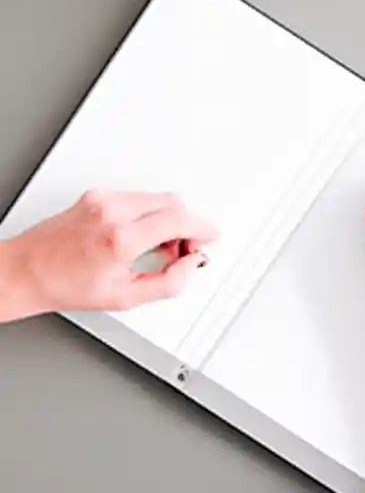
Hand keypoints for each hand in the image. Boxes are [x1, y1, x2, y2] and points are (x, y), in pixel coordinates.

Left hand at [0, 190, 217, 321]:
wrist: (25, 271)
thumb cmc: (64, 285)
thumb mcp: (124, 298)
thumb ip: (168, 283)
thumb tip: (191, 266)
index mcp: (120, 239)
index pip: (179, 219)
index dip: (203, 227)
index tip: (210, 236)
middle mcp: (111, 212)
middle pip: (173, 203)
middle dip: (187, 224)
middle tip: (183, 248)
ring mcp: (103, 200)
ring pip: (158, 198)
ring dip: (169, 218)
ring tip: (158, 244)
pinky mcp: (97, 194)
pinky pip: (139, 197)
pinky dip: (149, 212)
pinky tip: (140, 234)